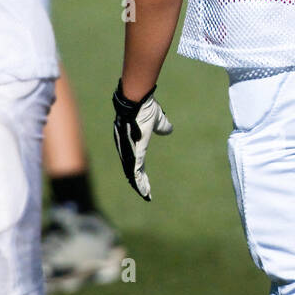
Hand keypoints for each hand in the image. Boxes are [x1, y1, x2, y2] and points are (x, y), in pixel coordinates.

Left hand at [112, 81, 172, 199]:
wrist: (136, 100)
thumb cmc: (145, 107)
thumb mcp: (158, 119)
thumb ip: (163, 126)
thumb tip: (168, 130)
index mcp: (131, 141)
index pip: (135, 159)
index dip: (139, 170)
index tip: (144, 179)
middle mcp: (126, 148)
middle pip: (131, 169)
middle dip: (138, 181)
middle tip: (145, 193)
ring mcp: (128, 150)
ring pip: (132, 172)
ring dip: (140, 185)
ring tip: (146, 194)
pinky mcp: (133, 151)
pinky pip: (135, 170)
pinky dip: (140, 181)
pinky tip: (143, 190)